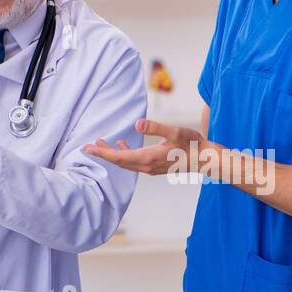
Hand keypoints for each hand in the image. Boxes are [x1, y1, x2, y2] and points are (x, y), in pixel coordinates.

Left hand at [83, 118, 215, 175]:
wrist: (205, 159)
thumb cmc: (192, 144)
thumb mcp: (174, 131)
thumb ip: (155, 127)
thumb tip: (137, 124)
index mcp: (148, 158)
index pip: (118, 157)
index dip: (102, 152)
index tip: (88, 148)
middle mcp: (146, 166)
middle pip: (119, 161)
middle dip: (103, 153)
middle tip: (87, 146)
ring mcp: (150, 168)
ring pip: (126, 162)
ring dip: (112, 153)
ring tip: (100, 143)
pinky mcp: (155, 165)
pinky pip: (134, 161)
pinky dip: (125, 153)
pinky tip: (122, 144)